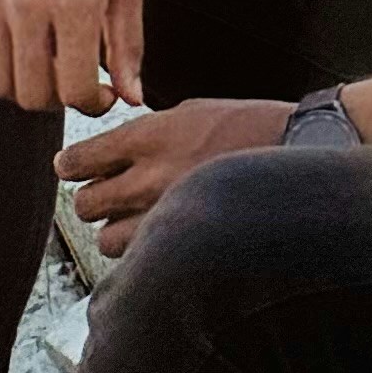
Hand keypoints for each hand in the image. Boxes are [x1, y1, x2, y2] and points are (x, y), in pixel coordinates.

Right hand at [0, 0, 147, 112]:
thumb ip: (129, 44)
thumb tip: (132, 98)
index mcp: (75, 4)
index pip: (77, 91)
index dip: (97, 102)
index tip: (107, 89)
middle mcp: (27, 4)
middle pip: (33, 97)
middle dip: (60, 99)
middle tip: (78, 76)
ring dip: (24, 86)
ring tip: (49, 63)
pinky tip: (20, 44)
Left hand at [59, 97, 290, 257]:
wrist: (302, 156)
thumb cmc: (252, 129)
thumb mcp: (193, 111)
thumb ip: (147, 133)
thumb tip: (111, 150)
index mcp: (151, 136)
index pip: (80, 159)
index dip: (70, 166)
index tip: (70, 168)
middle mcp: (151, 178)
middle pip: (85, 204)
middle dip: (92, 200)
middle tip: (106, 195)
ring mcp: (169, 217)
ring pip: (106, 241)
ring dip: (117, 231)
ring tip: (140, 219)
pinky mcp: (185, 245)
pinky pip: (142, 260)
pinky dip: (145, 253)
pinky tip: (164, 238)